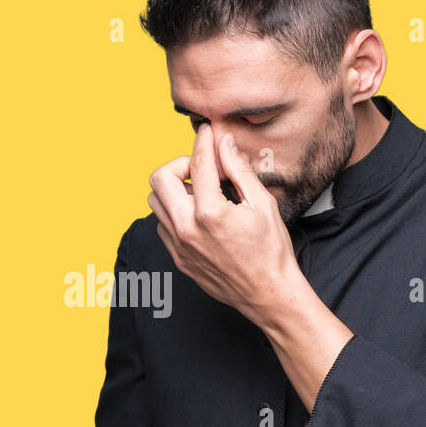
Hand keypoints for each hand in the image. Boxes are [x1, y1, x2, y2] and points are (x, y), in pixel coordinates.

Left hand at [147, 122, 301, 325]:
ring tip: (199, 192)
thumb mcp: (262, 204)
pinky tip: (197, 215)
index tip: (207, 132)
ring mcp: (179, 245)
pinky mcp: (177, 258)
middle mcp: (187, 229)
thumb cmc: (270, 251)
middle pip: (160, 178)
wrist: (267, 294)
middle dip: (179, 165)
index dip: (203, 141)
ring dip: (173, 189)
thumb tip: (224, 143)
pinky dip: (174, 212)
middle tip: (201, 169)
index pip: (198, 163)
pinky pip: (162, 224)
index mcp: (210, 212)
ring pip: (155, 201)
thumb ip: (239, 170)